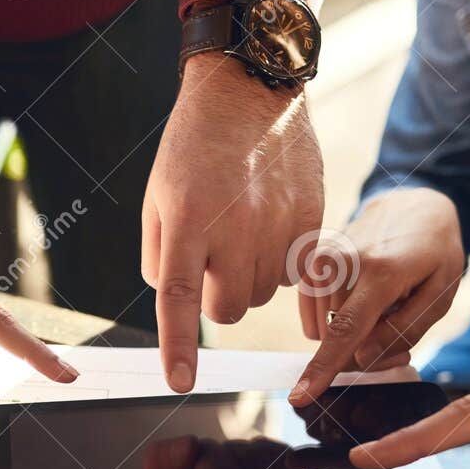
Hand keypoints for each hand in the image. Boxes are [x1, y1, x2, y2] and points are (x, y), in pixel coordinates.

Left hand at [142, 53, 323, 391]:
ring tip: (242, 231)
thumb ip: (159, 253)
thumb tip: (175, 299)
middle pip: (228, 307)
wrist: (249, 86)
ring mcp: (278, 222)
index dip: (179, 347)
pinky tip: (270, 225)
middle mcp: (234, 225)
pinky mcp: (311, 216)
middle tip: (213, 262)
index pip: (179, 298)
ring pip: (263, 293)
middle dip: (218, 298)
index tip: (179, 382)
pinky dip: (281, 262)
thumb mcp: (158, 194)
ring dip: (250, 278)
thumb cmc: (194, 143)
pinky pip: (296, 272)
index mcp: (186, 218)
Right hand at [289, 187, 464, 403]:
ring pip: (326, 330)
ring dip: (352, 336)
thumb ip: (403, 329)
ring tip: (383, 311)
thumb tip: (362, 358)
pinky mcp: (310, 262)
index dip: (323, 368)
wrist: (413, 207)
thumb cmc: (434, 253)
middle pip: (339, 338)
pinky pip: (314, 317)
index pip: (346, 330)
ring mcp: (322, 259)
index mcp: (382, 272)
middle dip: (366, 351)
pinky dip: (334, 322)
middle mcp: (343, 263)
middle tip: (398, 335)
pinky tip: (359, 305)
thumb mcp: (439, 294)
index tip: (299, 395)